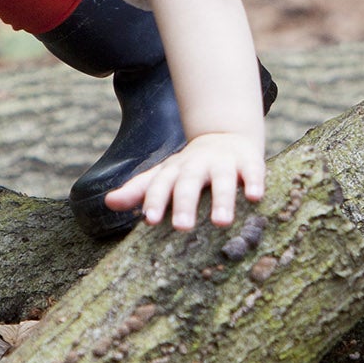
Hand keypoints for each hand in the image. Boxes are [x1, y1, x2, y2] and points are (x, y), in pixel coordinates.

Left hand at [105, 131, 264, 232]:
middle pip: (189, 184)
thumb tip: (108, 202)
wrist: (225, 135)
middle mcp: (198, 166)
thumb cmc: (190, 167)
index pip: (161, 185)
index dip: (155, 200)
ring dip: (222, 200)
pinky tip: (256, 197)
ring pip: (222, 181)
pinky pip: (253, 171)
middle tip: (182, 227)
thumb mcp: (165, 175)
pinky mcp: (249, 161)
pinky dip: (254, 183)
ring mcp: (224, 163)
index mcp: (174, 171)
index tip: (149, 219)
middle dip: (185, 204)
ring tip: (221, 222)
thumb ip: (140, 189)